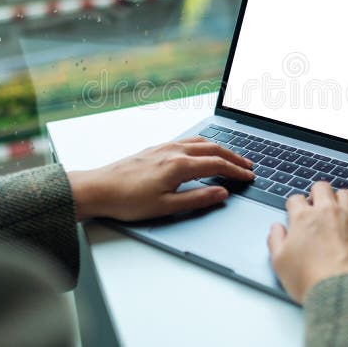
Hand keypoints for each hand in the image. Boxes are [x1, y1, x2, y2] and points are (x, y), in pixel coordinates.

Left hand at [66, 137, 253, 221]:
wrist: (98, 189)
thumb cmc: (127, 200)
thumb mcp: (166, 206)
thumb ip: (197, 198)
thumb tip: (222, 193)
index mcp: (179, 165)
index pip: (217, 165)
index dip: (237, 171)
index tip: (249, 176)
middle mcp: (174, 151)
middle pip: (213, 149)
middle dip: (234, 157)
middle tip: (248, 165)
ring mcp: (164, 147)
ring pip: (200, 142)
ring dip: (220, 148)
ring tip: (231, 157)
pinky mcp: (156, 149)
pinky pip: (188, 141)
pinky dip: (204, 145)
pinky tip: (203, 151)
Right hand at [267, 182, 347, 302]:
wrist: (342, 293)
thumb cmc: (310, 280)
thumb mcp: (279, 263)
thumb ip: (276, 240)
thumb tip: (277, 229)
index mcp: (303, 218)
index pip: (296, 199)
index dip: (295, 206)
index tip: (296, 213)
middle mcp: (328, 212)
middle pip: (322, 188)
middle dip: (317, 194)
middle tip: (317, 206)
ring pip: (346, 195)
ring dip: (341, 200)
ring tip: (339, 212)